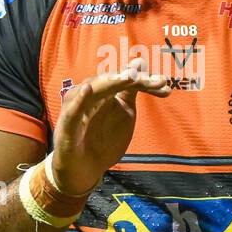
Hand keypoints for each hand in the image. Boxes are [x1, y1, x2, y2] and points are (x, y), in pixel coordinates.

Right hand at [50, 58, 171, 194]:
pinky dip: (79, 99)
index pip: (126, 81)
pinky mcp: (67, 125)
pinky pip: (72, 111)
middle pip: (111, 82)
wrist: (84, 169)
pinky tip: (88, 89)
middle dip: (129, 78)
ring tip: (128, 77)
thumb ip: (132, 90)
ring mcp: (77, 108)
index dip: (145, 81)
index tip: (164, 83)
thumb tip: (140, 62)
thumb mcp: (124, 114)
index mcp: (106, 92)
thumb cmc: (103, 140)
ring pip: (93, 90)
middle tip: (145, 76)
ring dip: (110, 82)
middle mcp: (90, 95)